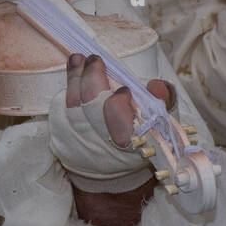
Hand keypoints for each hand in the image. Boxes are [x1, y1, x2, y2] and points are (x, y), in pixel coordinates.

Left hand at [55, 54, 176, 225]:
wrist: (114, 166)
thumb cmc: (142, 135)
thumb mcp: (161, 119)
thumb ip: (163, 101)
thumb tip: (157, 86)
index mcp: (132, 146)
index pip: (121, 130)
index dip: (118, 109)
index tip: (124, 90)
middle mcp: (103, 149)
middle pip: (91, 112)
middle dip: (92, 81)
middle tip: (95, 59)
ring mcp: (80, 146)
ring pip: (73, 108)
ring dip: (75, 79)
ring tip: (78, 59)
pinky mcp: (62, 141)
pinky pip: (61, 111)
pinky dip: (68, 90)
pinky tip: (73, 72)